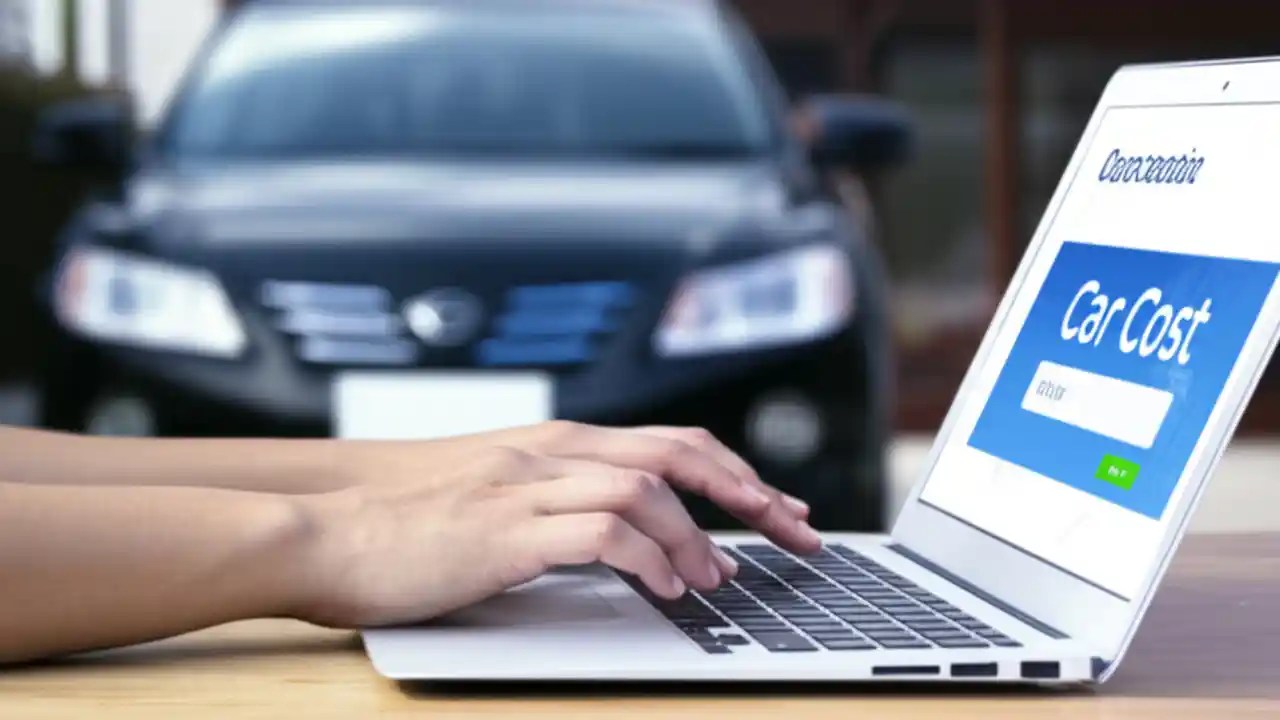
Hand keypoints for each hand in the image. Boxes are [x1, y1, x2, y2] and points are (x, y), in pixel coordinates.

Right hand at [341, 422, 820, 554]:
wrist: (330, 530)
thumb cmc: (412, 524)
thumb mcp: (499, 497)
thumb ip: (561, 502)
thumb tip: (626, 530)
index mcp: (555, 445)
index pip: (667, 442)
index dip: (733, 471)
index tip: (775, 507)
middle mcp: (551, 453)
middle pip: (675, 452)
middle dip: (745, 491)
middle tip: (792, 530)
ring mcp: (528, 486)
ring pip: (644, 488)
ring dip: (695, 534)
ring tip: (719, 576)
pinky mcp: (505, 530)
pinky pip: (599, 533)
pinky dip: (645, 556)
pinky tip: (664, 588)